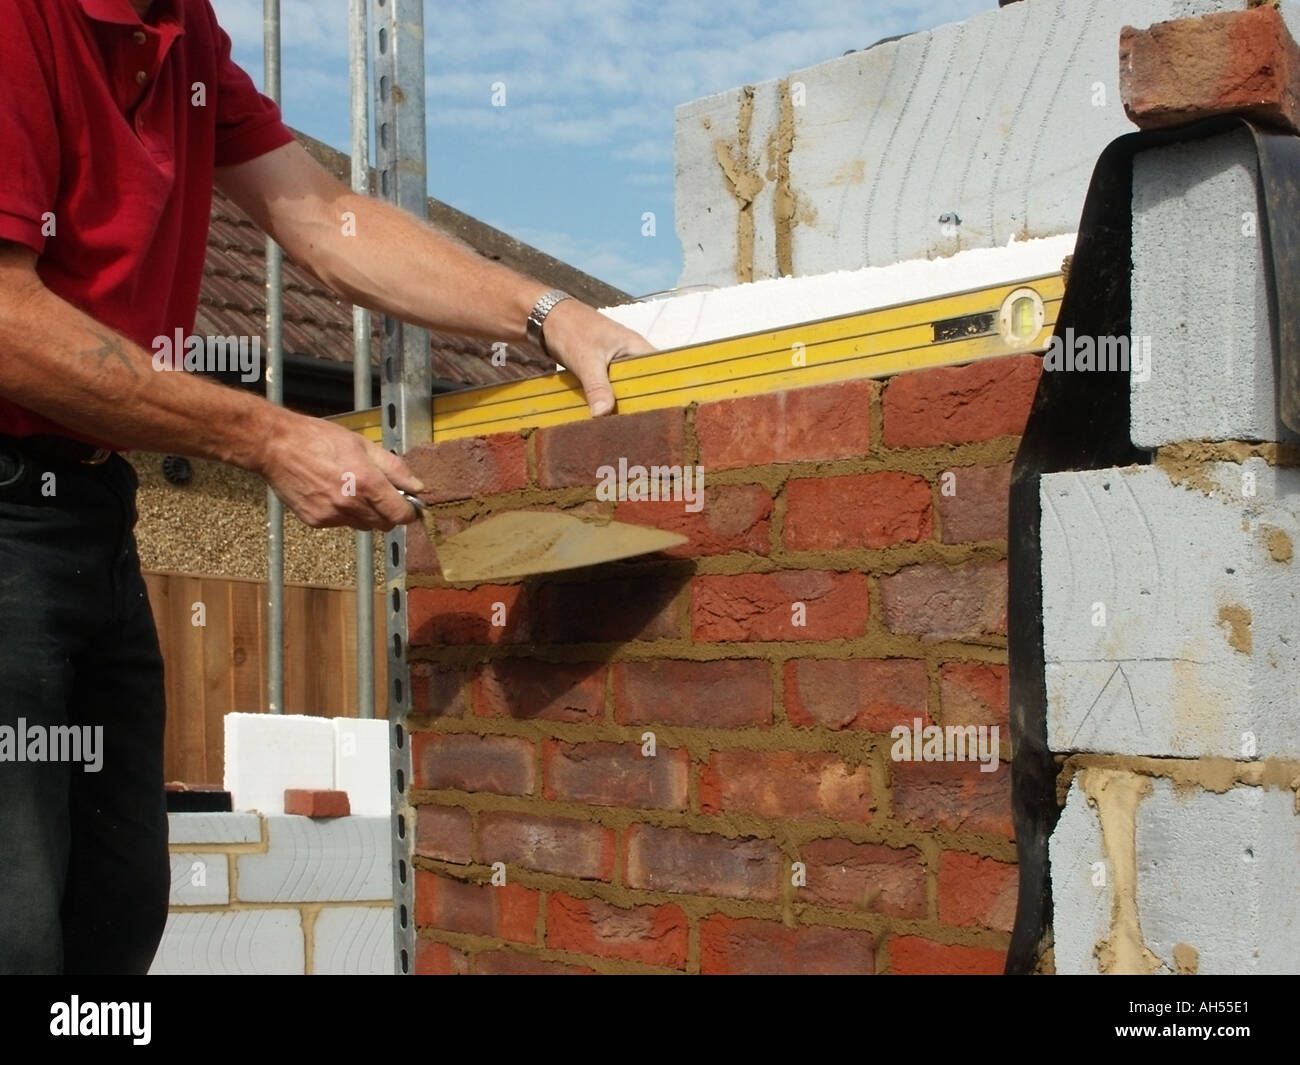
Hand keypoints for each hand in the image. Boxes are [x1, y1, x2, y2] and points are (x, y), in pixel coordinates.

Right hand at [257, 411, 425, 529]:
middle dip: (388, 512)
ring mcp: (332, 516)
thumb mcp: (363, 445)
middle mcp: (351, 504)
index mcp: (367, 484)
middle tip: (379, 493)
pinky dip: (342, 513)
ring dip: (365, 513)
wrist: (277, 446)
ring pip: (363, 525)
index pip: (401, 515)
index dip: (409, 511)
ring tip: (351, 488)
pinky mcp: (316, 521)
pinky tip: (331, 492)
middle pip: (384, 524)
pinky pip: (340, 523)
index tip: (408, 504)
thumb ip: (394, 468)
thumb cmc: (320, 439)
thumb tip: (417, 487)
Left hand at [538, 299, 654, 415]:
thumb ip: (597, 387)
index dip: (662, 393)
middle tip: (636, 426)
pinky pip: (610, 389)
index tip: (659, 415)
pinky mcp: (603, 370)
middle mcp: (631, 356)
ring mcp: (616, 364)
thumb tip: (603, 414)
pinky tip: (604, 417)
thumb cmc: (572, 329)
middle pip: (643, 385)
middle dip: (638, 404)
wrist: (546, 319)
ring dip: (621, 404)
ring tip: (622, 427)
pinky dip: (606, 400)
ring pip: (625, 389)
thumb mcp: (586, 360)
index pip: (660, 373)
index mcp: (637, 348)